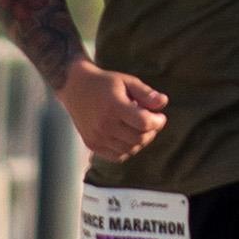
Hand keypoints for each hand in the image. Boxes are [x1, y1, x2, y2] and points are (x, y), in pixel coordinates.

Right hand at [55, 61, 169, 160]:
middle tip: (150, 121)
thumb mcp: (126, 81)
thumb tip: (164, 102)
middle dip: (151, 131)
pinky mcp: (92, 145)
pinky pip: (118, 157)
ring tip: (138, 127)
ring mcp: (97, 137)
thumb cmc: (104, 83)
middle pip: (139, 138)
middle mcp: (104, 125)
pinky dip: (128, 150)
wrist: (75, 87)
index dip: (158, 122)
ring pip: (130, 149)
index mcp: (114, 106)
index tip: (160, 116)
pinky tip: (128, 136)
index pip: (144, 123)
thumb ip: (146, 93)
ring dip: (140, 141)